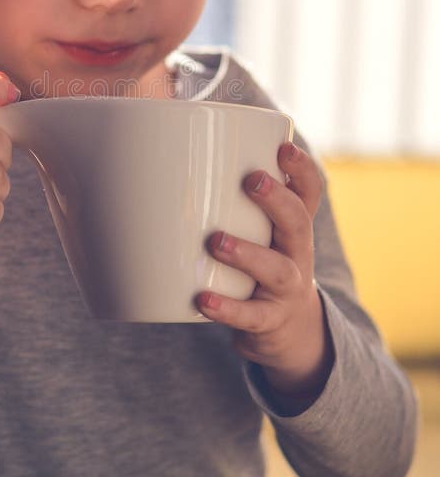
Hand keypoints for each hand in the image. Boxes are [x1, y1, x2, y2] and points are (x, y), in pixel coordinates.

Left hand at [197, 142, 333, 400]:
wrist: (289, 329)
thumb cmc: (261, 260)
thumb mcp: (261, 230)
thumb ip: (231, 199)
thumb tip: (167, 160)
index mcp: (294, 225)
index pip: (309, 192)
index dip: (302, 169)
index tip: (285, 147)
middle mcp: (297, 253)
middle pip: (298, 222)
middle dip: (277, 200)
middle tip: (252, 180)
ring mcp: (287, 288)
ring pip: (276, 269)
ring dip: (247, 253)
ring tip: (216, 241)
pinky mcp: (269, 320)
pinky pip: (251, 315)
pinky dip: (227, 308)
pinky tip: (202, 300)